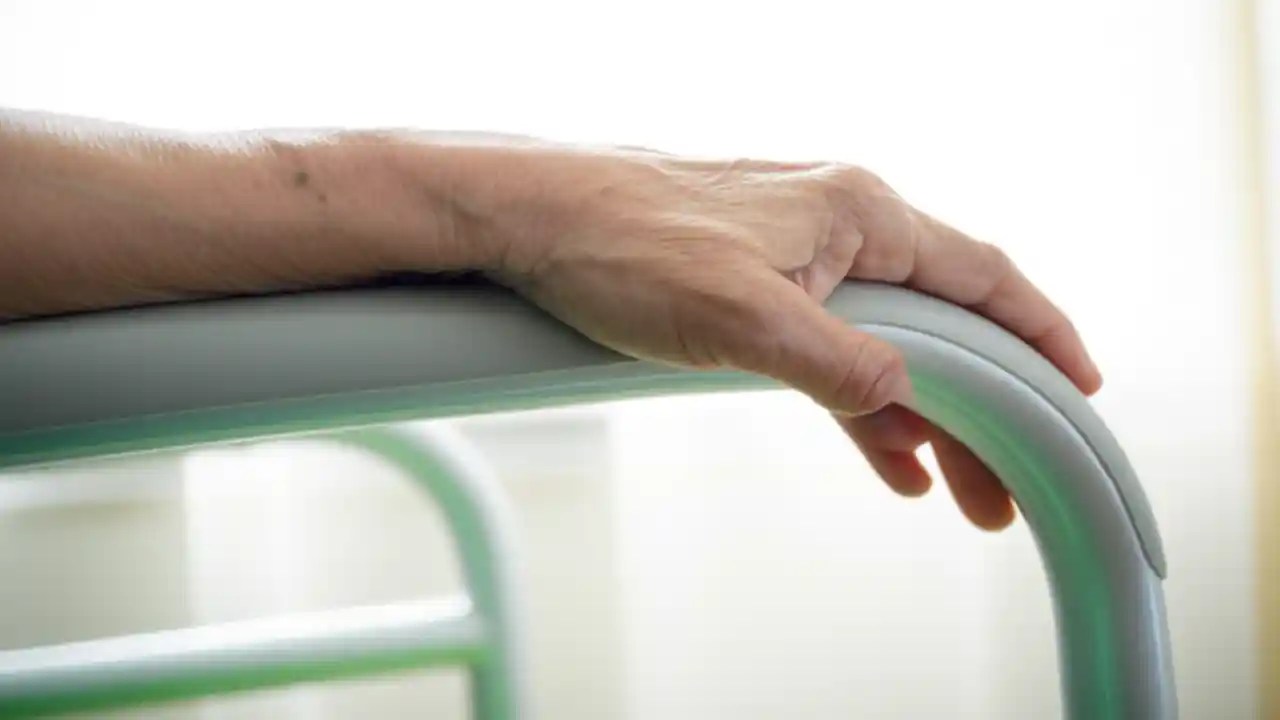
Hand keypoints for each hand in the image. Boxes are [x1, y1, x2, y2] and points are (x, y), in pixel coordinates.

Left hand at [478, 149, 1102, 529]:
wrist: (530, 220)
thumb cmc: (624, 247)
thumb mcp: (743, 319)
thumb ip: (837, 363)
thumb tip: (907, 398)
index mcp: (858, 214)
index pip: (982, 276)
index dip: (1041, 334)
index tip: (1081, 387)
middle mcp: (840, 224)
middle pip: (942, 321)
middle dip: (982, 405)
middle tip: (1006, 486)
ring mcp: (799, 253)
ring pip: (889, 341)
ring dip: (924, 416)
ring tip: (958, 491)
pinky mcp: (758, 282)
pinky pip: (834, 347)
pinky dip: (862, 401)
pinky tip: (885, 454)